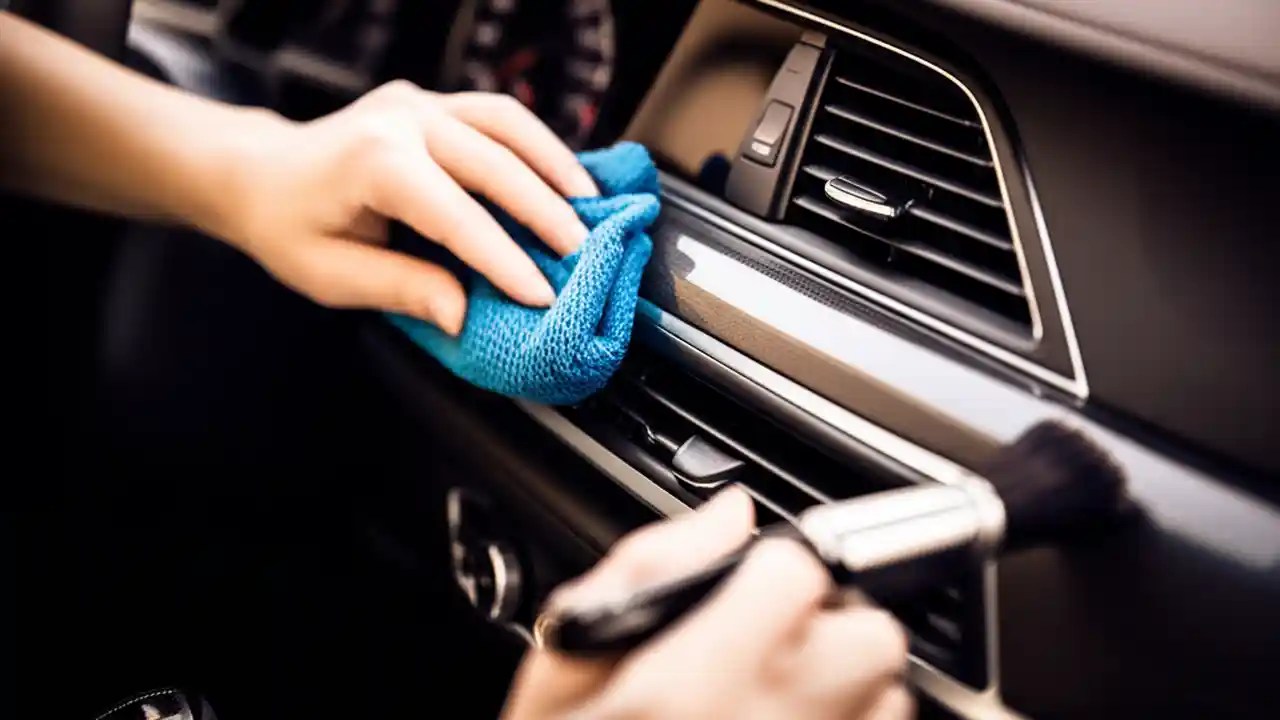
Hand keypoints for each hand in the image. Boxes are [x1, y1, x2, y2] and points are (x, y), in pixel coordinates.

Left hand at [214, 82, 599, 334]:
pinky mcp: (432, 104)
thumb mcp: (329, 275)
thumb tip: (464, 314)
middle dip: (546, 213)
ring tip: (592, 206)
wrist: (258, 171)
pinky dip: (538, 147)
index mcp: (371, 162)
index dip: (503, 260)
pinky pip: (498, 117)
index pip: (455, 216)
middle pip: (494, 162)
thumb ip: (400, 289)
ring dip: (555, 165)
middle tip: (584, 257)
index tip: (543, 297)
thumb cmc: (286, 225)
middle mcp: (401, 121)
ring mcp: (419, 104)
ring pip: (506, 124)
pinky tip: (565, 178)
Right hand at [502, 488, 913, 719]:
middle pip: (870, 636)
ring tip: (772, 701)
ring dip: (844, 686)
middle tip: (768, 644)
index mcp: (695, 684)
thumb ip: (646, 570)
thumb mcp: (563, 667)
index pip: (801, 573)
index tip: (743, 586)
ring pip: (885, 697)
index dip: (773, 567)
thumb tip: (730, 514)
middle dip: (829, 625)